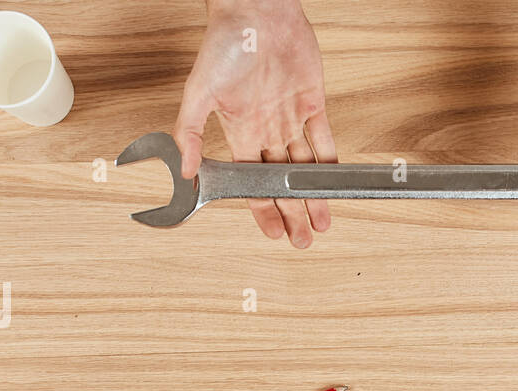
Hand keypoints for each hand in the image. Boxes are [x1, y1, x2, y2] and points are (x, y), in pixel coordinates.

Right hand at [174, 0, 335, 247]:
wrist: (256, 10)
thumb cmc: (224, 45)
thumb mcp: (198, 92)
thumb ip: (188, 133)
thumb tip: (184, 172)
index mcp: (239, 131)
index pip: (253, 182)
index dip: (263, 211)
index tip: (273, 234)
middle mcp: (266, 129)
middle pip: (281, 182)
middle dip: (292, 213)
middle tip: (302, 241)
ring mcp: (290, 117)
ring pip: (304, 167)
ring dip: (312, 196)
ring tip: (320, 223)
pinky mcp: (313, 101)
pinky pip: (324, 139)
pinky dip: (329, 163)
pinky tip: (333, 186)